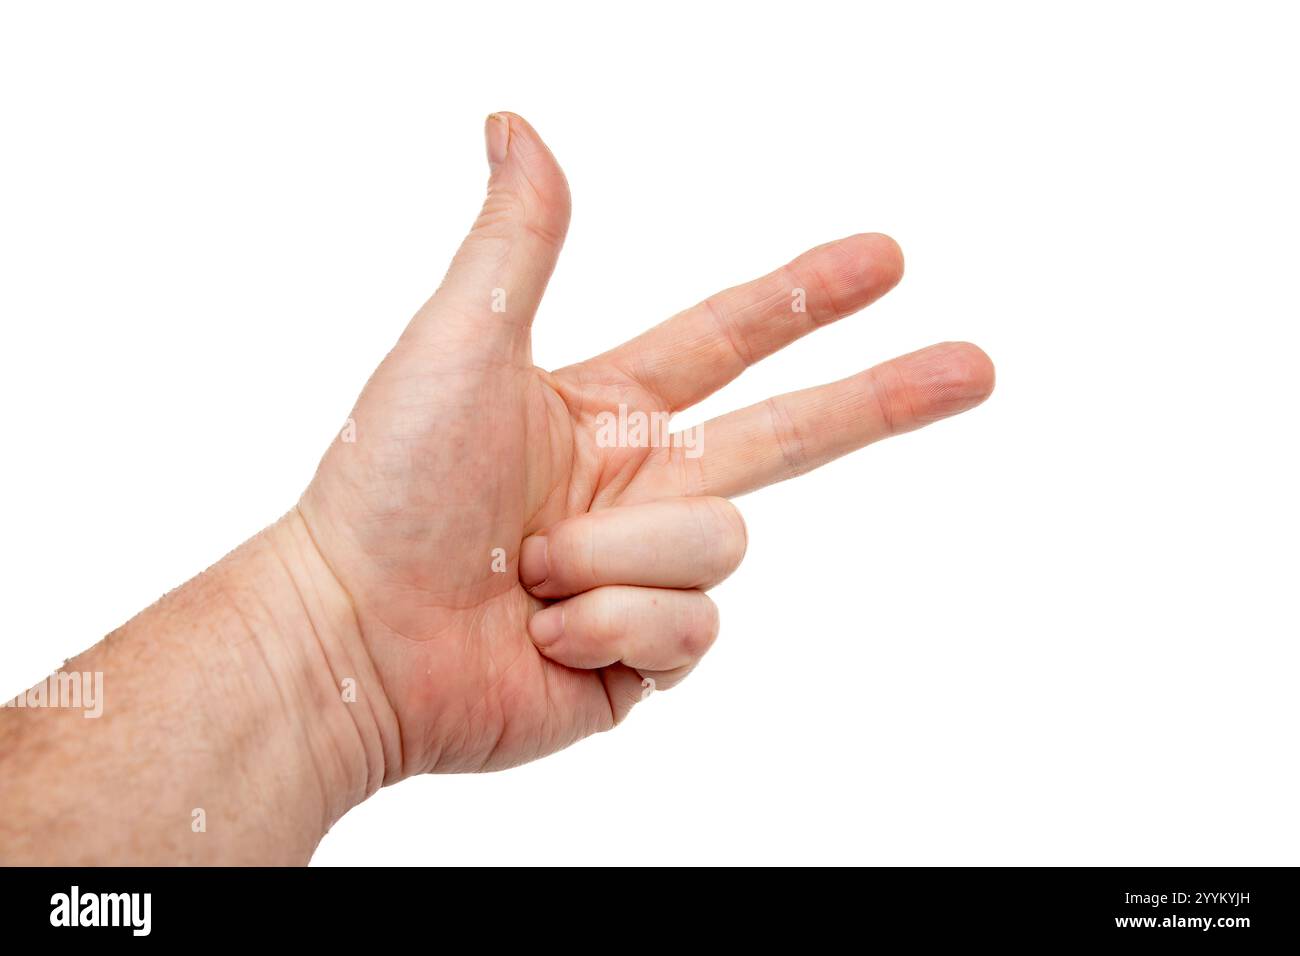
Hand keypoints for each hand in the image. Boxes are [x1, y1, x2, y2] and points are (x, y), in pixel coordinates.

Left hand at [294, 113, 994, 781]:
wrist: (354, 640)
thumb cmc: (387, 489)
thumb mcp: (460, 345)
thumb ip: (517, 240)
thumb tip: (516, 123)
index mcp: (610, 409)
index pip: (731, 340)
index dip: (808, 299)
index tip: (886, 260)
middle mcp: (643, 487)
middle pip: (794, 437)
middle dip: (886, 399)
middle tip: (977, 366)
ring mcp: (647, 574)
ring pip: (721, 546)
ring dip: (617, 555)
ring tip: (532, 573)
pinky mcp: (645, 654)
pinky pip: (689, 627)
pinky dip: (610, 625)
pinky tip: (545, 633)